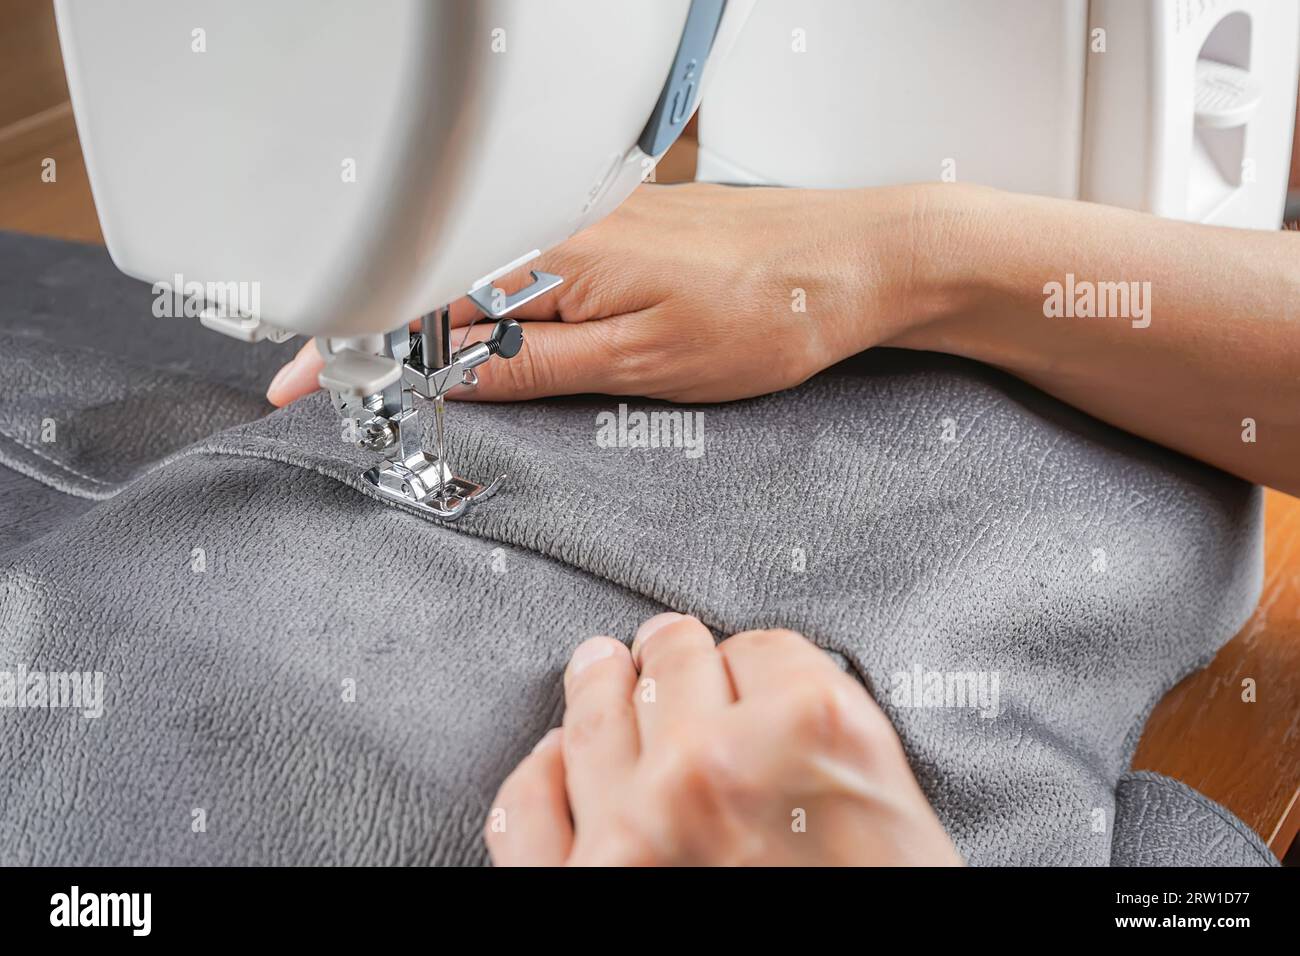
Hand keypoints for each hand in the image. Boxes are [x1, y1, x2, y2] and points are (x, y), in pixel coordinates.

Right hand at [267, 182, 945, 405]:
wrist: (858, 263)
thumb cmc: (771, 311)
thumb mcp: (642, 365)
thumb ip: (535, 371)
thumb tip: (453, 382)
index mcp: (557, 251)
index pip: (420, 298)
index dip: (352, 348)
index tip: (306, 386)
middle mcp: (562, 222)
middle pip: (436, 282)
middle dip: (383, 342)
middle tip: (351, 398)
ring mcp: (588, 220)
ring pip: (478, 276)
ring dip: (436, 330)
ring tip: (413, 382)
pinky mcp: (616, 229)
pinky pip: (526, 268)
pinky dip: (490, 309)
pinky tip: (493, 344)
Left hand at [484, 614, 962, 865]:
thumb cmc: (878, 911)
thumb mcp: (897, 818)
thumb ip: (831, 742)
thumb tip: (773, 698)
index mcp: (811, 734)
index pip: (764, 647)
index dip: (758, 661)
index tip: (751, 671)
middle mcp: (712, 765)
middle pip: (677, 659)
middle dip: (678, 653)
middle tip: (671, 645)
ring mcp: (631, 827)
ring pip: (596, 708)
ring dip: (600, 680)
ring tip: (599, 667)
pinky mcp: (573, 892)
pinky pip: (530, 804)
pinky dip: (538, 773)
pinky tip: (553, 757)